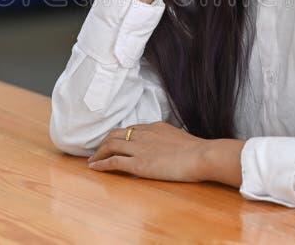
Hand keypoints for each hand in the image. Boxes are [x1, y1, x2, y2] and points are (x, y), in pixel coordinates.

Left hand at [87, 122, 207, 181]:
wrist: (202, 155)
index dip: (119, 136)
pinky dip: (101, 164)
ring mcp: (140, 148)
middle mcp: (143, 134)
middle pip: (116, 134)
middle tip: (98, 150)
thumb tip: (167, 147)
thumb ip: (168, 140)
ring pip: (111, 145)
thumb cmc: (197, 150)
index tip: (114, 142)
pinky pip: (113, 162)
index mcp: (154, 127)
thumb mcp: (179, 138)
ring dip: (99, 153)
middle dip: (104, 142)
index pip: (130, 129)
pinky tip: (94, 168)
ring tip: (92, 160)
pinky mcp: (139, 164)